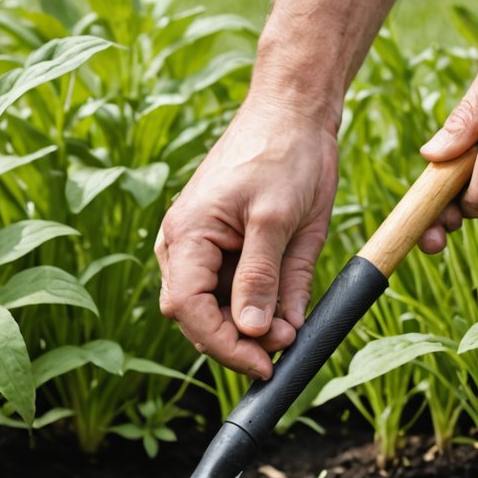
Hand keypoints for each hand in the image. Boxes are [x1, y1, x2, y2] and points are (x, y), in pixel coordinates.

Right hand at [156, 98, 338, 379]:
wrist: (294, 112)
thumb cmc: (284, 155)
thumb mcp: (277, 220)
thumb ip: (263, 278)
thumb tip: (253, 332)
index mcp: (186, 236)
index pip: (187, 310)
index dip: (223, 345)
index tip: (264, 366)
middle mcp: (183, 247)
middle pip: (197, 318)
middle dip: (239, 341)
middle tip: (285, 346)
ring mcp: (202, 250)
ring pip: (216, 311)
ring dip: (251, 328)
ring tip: (289, 327)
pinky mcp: (225, 250)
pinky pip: (234, 293)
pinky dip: (260, 309)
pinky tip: (286, 311)